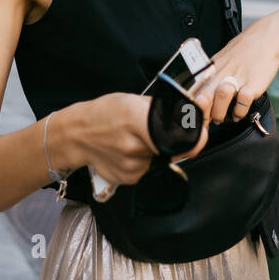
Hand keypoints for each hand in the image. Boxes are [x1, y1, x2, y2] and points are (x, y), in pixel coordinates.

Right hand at [80, 92, 207, 185]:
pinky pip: (150, 169)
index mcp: (136, 119)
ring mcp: (131, 165)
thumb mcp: (132, 101)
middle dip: (177, 141)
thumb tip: (189, 114)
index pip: (176, 133)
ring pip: (162, 158)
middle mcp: (134, 145)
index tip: (201, 132)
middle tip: (168, 133)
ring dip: (159, 150)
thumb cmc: (105, 113)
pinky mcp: (129, 178)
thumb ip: (160, 110)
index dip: (194, 135)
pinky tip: (130, 151)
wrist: (77, 135)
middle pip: (172, 147)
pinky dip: (147, 160)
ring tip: (138, 139)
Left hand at [192, 18, 278, 124]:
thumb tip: (202, 93)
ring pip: (221, 98)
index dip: (191, 106)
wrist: (267, 37)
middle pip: (204, 95)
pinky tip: (238, 115)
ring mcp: (238, 77)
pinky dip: (239, 112)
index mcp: (213, 68)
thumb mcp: (222, 59)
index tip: (191, 116)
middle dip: (202, 114)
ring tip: (221, 119)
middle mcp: (222, 72)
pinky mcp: (252, 82)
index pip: (195, 89)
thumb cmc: (244, 49)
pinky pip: (243, 102)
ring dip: (219, 114)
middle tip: (203, 124)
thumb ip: (212, 75)